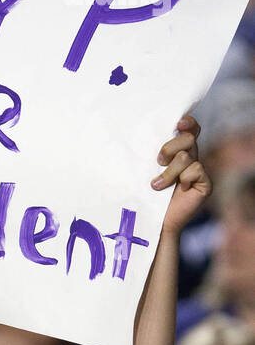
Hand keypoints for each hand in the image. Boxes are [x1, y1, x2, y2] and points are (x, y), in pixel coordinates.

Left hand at [152, 114, 210, 237]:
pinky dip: (183, 179)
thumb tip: (139, 135)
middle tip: (158, 163)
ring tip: (157, 185)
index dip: (188, 122)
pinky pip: (196, 169)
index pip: (190, 128)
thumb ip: (149, 153)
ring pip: (186, 156)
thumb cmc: (144, 196)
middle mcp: (191, 158)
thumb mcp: (143, 171)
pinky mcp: (205, 183)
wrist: (153, 222)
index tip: (179, 122)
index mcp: (178, 151)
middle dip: (169, 149)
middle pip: (188, 138)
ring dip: (168, 172)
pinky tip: (179, 190)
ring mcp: (199, 171)